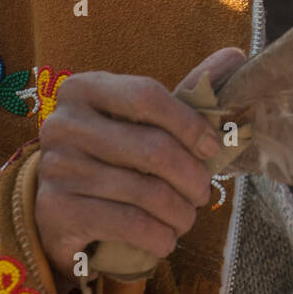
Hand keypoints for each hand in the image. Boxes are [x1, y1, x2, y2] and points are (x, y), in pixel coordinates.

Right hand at [35, 47, 244, 283]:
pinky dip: (159, 236)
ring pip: (145, 192)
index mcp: (84, 89)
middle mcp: (62, 124)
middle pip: (152, 148)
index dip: (190, 124)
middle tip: (203, 193)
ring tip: (187, 217)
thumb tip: (236, 55)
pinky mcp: (56, 211)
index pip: (147, 96)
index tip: (213, 148)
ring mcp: (56, 168)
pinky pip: (128, 224)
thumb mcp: (144, 121)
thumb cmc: (114, 156)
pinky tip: (166, 238)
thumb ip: (187, 91)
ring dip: (180, 212)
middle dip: (191, 177)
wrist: (61, 212)